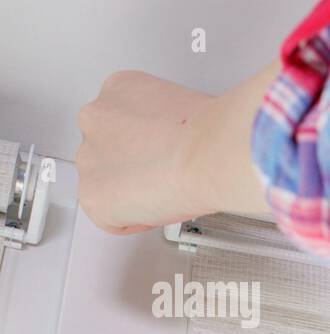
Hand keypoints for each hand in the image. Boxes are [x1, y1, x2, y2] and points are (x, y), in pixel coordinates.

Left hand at [76, 65, 276, 234]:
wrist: (211, 154)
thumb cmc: (212, 134)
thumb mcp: (184, 107)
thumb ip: (163, 125)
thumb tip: (174, 145)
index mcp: (119, 89)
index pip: (122, 125)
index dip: (149, 147)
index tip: (167, 154)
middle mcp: (94, 118)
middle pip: (108, 155)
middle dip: (136, 169)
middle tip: (169, 176)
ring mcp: (89, 158)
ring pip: (107, 186)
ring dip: (133, 194)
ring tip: (168, 190)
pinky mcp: (92, 196)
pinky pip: (112, 219)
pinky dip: (137, 221)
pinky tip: (161, 206)